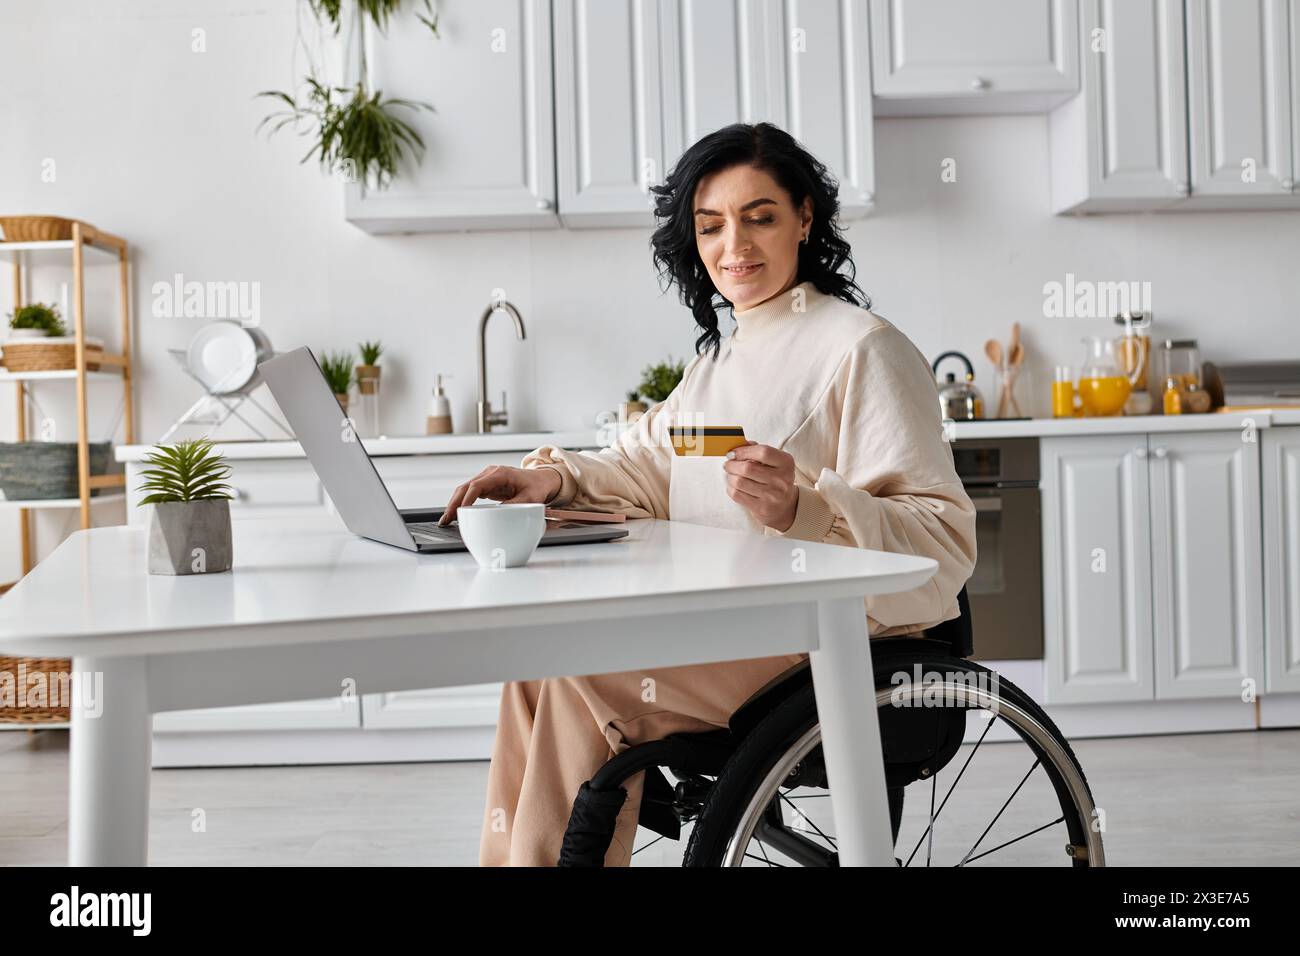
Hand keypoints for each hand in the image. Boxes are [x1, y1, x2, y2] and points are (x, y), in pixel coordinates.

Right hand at [439, 465, 561, 525]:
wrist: (541, 480)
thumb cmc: (537, 487)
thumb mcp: (530, 499)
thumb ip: (514, 506)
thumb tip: (497, 516)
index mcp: (500, 474)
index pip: (477, 485)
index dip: (467, 499)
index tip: (460, 511)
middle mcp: (490, 473)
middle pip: (466, 486)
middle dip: (454, 503)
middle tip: (446, 519)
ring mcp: (487, 478)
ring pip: (465, 490)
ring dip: (455, 504)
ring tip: (446, 519)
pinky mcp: (486, 485)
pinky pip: (470, 493)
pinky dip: (461, 503)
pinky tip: (455, 514)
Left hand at [723, 440, 799, 531]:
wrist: (784, 506)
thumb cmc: (775, 478)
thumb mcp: (773, 462)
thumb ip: (757, 450)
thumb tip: (738, 445)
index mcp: (786, 463)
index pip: (763, 452)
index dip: (744, 451)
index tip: (733, 453)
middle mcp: (781, 480)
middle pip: (748, 468)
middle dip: (732, 464)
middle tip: (728, 464)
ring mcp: (772, 496)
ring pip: (739, 482)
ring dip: (730, 476)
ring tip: (731, 475)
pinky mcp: (762, 508)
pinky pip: (737, 495)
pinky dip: (731, 488)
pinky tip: (734, 486)